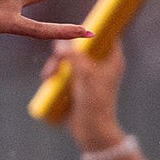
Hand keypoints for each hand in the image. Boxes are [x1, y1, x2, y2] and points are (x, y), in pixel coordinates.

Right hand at [42, 35, 130, 149]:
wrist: (92, 131)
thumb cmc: (95, 102)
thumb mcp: (85, 75)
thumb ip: (73, 56)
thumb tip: (59, 42)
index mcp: (112, 59)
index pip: (106, 34)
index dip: (92, 29)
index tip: (76, 28)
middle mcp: (101, 65)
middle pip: (81, 46)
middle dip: (65, 52)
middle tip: (55, 59)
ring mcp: (88, 76)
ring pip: (69, 60)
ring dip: (56, 65)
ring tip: (48, 76)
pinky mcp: (76, 86)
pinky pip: (63, 73)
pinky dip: (55, 75)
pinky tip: (47, 80)